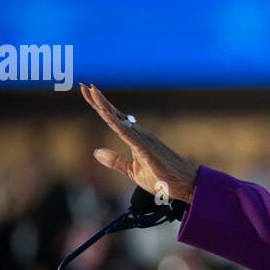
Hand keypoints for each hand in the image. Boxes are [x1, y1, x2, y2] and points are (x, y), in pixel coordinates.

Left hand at [82, 84, 198, 203]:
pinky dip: (115, 123)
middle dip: (98, 100)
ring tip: (92, 92)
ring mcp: (143, 140)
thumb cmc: (163, 178)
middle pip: (114, 114)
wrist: (186, 185)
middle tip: (84, 85)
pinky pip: (127, 134)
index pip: (114, 119)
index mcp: (135, 138)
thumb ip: (115, 161)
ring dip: (105, 106)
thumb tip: (96, 152)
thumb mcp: (133, 171)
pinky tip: (105, 115)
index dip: (100, 106)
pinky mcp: (146, 150)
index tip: (88, 93)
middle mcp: (139, 134)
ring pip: (119, 120)